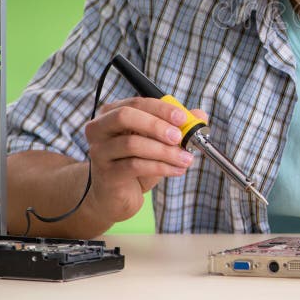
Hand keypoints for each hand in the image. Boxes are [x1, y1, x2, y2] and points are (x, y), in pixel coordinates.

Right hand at [84, 97, 205, 223]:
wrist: (117, 196)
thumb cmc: (136, 161)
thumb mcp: (157, 140)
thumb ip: (177, 125)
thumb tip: (199, 115)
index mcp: (112, 113)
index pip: (137, 103)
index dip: (161, 109)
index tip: (183, 118)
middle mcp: (100, 129)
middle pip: (125, 117)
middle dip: (156, 125)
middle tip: (179, 137)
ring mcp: (99, 152)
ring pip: (133, 144)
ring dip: (165, 151)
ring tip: (185, 158)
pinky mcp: (106, 174)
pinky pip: (135, 166)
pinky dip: (161, 167)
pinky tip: (177, 170)